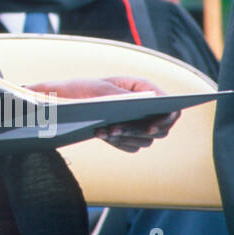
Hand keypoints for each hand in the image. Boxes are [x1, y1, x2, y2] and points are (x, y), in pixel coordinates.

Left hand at [25, 75, 178, 152]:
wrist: (64, 101)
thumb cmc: (82, 88)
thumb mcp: (99, 88)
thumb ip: (122, 95)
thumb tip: (144, 101)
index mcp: (143, 88)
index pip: (169, 104)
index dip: (166, 117)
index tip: (150, 126)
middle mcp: (145, 107)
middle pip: (159, 128)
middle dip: (137, 130)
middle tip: (116, 129)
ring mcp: (138, 123)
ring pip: (146, 139)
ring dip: (126, 137)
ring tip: (104, 130)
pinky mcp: (128, 136)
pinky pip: (131, 145)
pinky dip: (118, 142)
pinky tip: (100, 133)